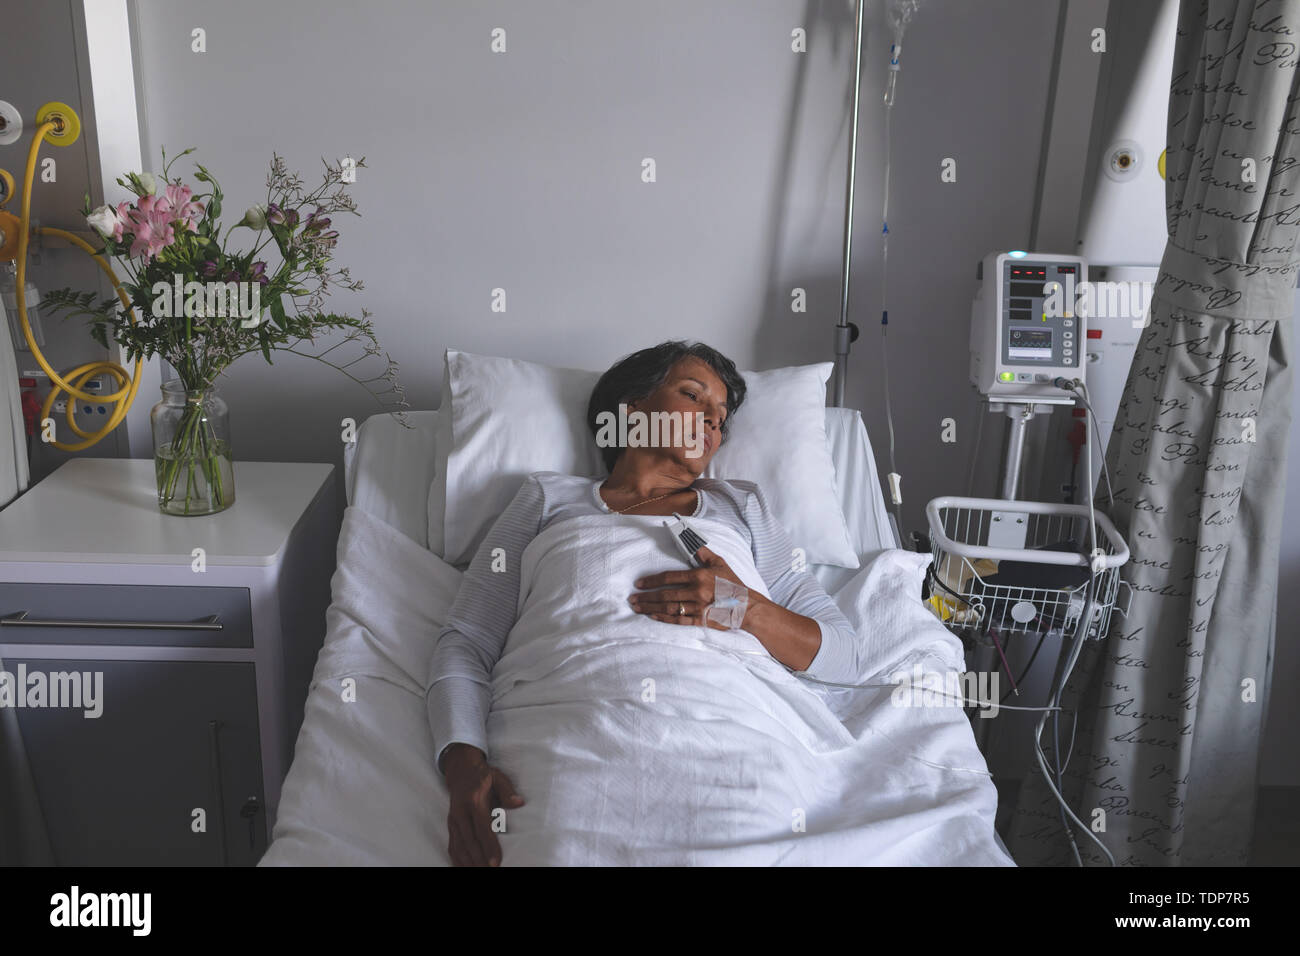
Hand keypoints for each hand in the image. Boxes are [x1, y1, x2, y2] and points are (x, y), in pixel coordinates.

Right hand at [442, 744, 524, 866]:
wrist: (460, 770)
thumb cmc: (484, 775)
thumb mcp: (498, 777)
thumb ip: (507, 791)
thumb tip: (519, 803)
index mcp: (474, 800)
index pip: (482, 828)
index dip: (489, 846)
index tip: (496, 862)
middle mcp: (460, 812)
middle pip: (469, 841)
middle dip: (479, 860)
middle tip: (490, 871)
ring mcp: (453, 819)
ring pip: (459, 846)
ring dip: (468, 862)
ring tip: (478, 873)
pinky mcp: (450, 824)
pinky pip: (452, 845)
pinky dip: (457, 858)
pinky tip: (464, 867)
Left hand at [628, 546, 752, 628]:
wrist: (747, 606)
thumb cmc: (733, 583)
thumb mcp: (720, 563)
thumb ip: (704, 553)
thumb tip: (692, 543)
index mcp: (699, 576)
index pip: (669, 577)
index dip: (652, 580)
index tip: (640, 584)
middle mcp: (697, 592)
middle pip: (665, 594)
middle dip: (646, 597)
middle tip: (632, 598)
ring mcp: (698, 607)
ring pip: (669, 608)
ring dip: (651, 608)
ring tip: (637, 608)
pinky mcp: (702, 620)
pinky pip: (679, 620)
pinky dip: (665, 619)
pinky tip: (654, 617)